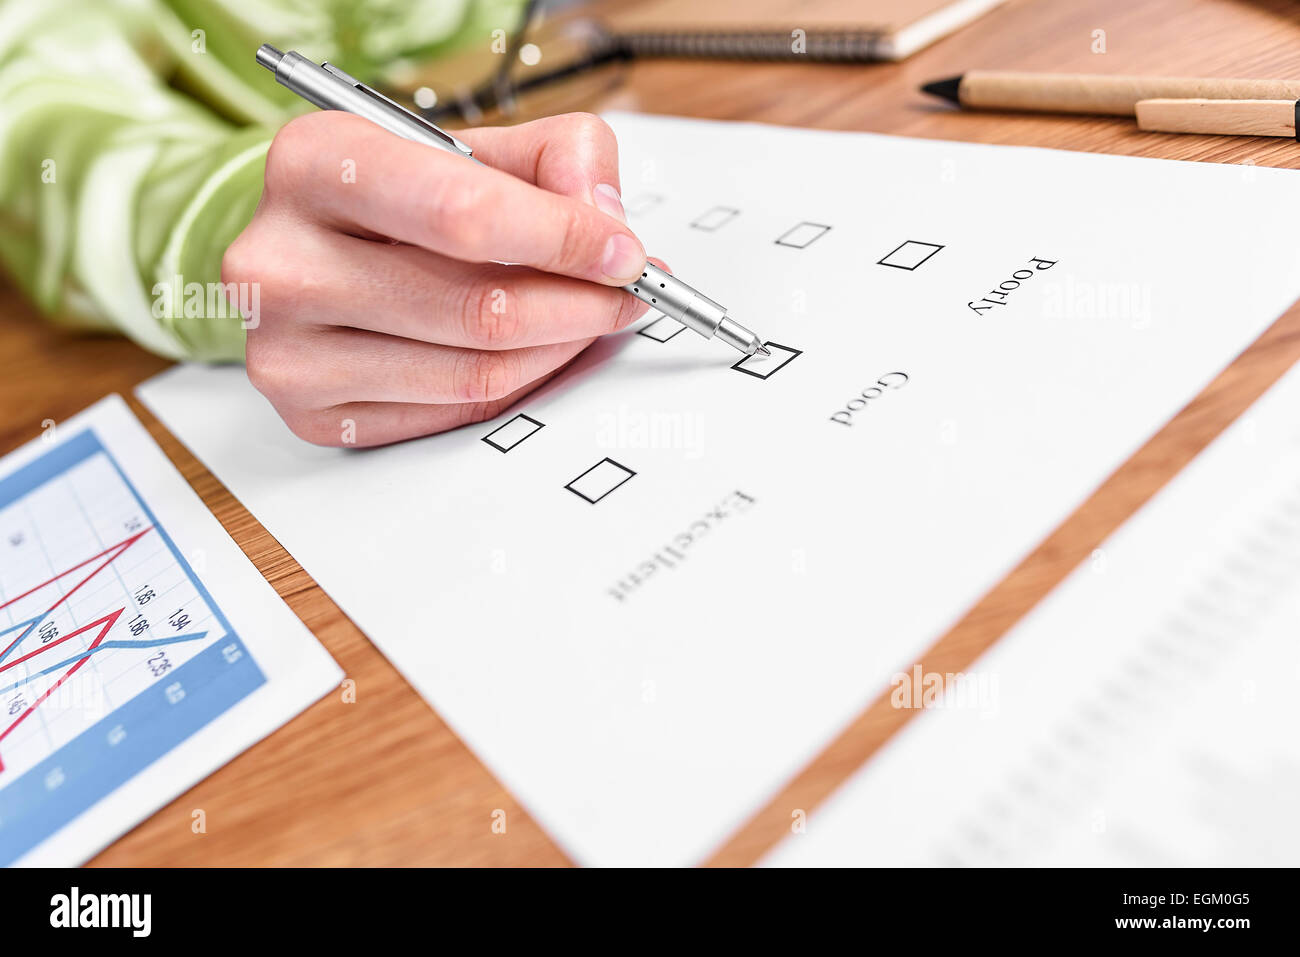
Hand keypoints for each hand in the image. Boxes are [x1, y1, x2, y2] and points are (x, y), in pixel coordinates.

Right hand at [222, 111, 658, 446]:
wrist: (311, 249)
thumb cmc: (395, 195)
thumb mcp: (470, 143)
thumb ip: (555, 157)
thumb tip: (605, 219)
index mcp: (315, 164)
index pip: (464, 214)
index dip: (565, 238)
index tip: (625, 253)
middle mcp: (283, 259)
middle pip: (479, 307)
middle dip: (580, 304)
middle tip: (626, 295)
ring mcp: (286, 348)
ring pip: (475, 372)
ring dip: (558, 348)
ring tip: (587, 318)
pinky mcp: (312, 414)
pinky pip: (453, 413)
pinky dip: (516, 385)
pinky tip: (534, 351)